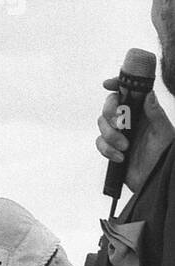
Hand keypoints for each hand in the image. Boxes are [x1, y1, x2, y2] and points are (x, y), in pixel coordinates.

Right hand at [97, 77, 174, 191]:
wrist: (156, 181)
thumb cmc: (165, 157)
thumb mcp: (164, 134)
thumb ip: (155, 114)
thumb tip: (148, 94)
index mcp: (143, 113)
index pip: (128, 93)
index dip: (116, 85)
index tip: (107, 84)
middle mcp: (130, 121)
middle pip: (109, 106)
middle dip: (109, 113)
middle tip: (119, 124)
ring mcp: (119, 134)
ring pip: (102, 125)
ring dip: (111, 136)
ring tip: (125, 147)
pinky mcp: (111, 149)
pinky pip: (100, 143)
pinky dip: (107, 150)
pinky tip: (121, 158)